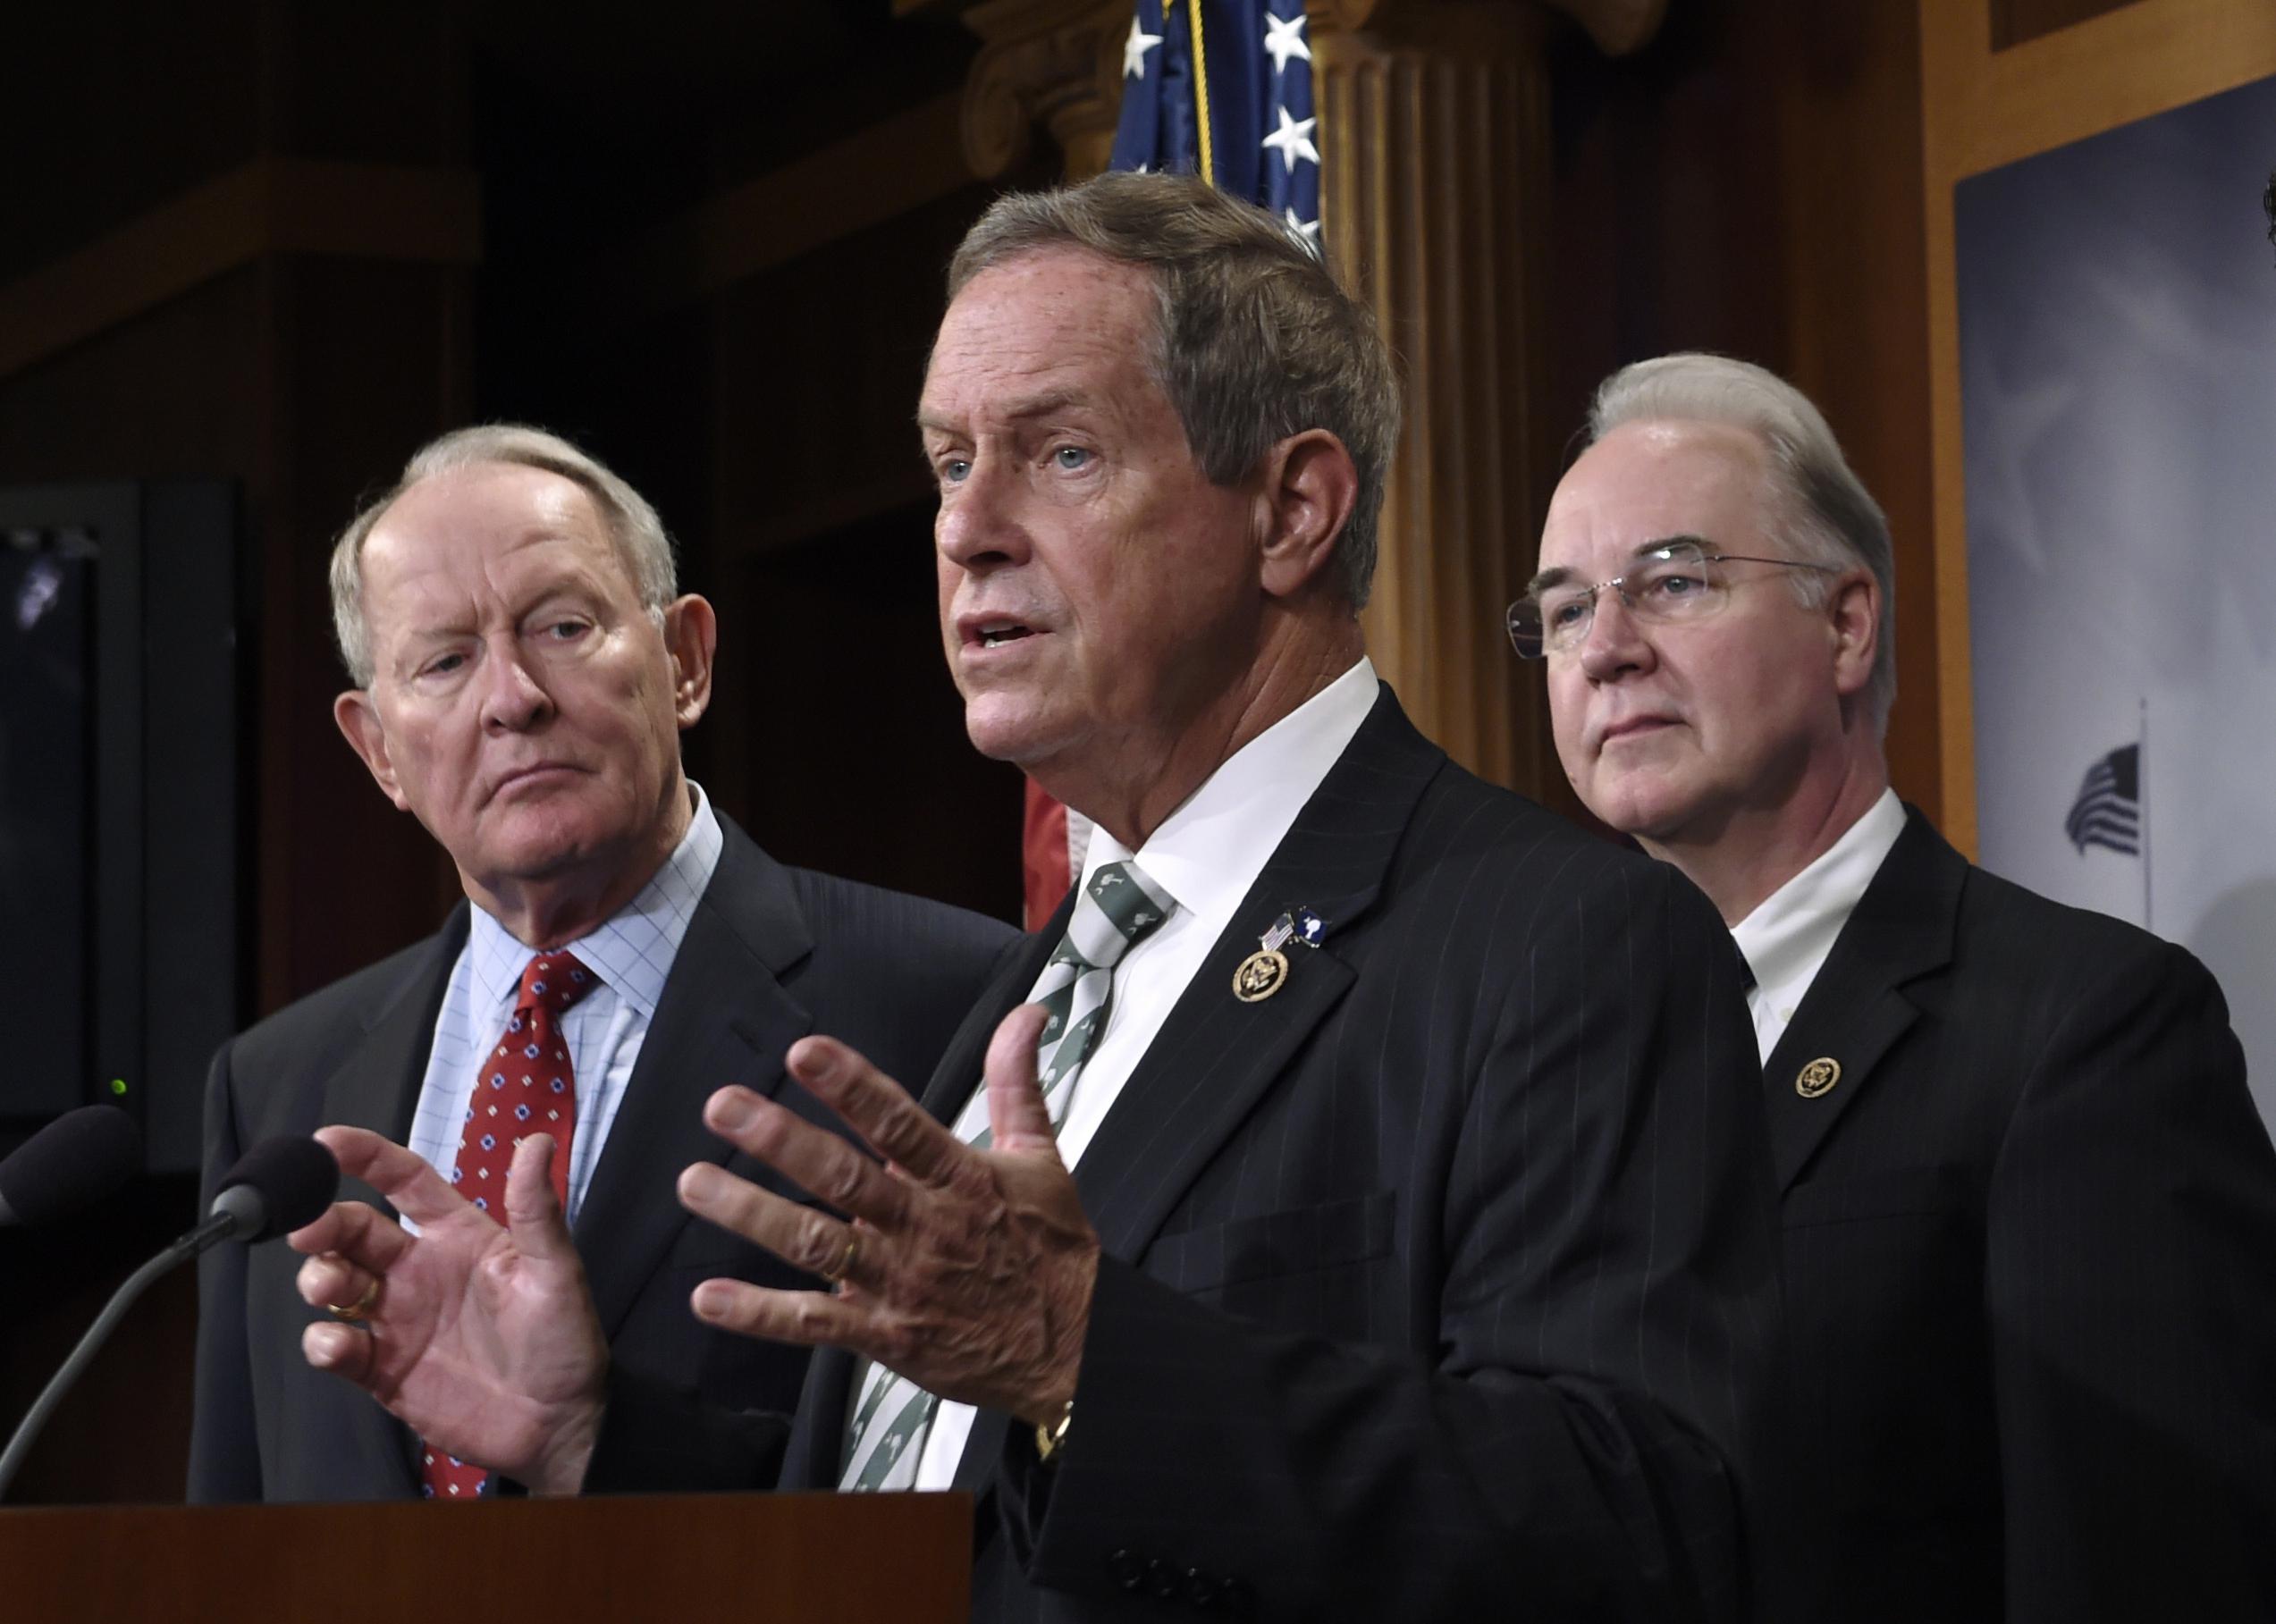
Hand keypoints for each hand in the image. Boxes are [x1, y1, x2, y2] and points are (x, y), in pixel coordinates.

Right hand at [289, 1126, 608, 1494]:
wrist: (557, 1425)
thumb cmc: (564, 1342)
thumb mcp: (555, 1272)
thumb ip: (537, 1210)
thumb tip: (536, 1142)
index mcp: (459, 1235)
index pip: (404, 1180)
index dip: (365, 1157)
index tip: (324, 1143)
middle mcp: (420, 1270)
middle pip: (354, 1230)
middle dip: (324, 1223)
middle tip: (310, 1232)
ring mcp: (398, 1319)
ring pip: (335, 1282)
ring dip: (319, 1277)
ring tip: (329, 1287)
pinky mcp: (383, 1369)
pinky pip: (337, 1347)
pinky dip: (324, 1343)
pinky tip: (339, 1345)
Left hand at [677, 1004, 1096, 1427]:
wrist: (1076, 1350)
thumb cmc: (1052, 1250)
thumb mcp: (1041, 1156)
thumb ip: (1016, 1081)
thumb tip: (1026, 1015)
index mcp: (961, 1178)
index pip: (900, 1123)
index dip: (853, 1087)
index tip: (806, 1053)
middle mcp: (923, 1226)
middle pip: (844, 1178)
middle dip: (780, 1140)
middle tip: (724, 1107)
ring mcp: (899, 1283)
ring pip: (815, 1245)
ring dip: (750, 1215)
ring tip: (695, 1184)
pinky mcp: (884, 1334)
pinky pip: (813, 1324)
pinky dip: (759, 1313)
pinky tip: (709, 1297)